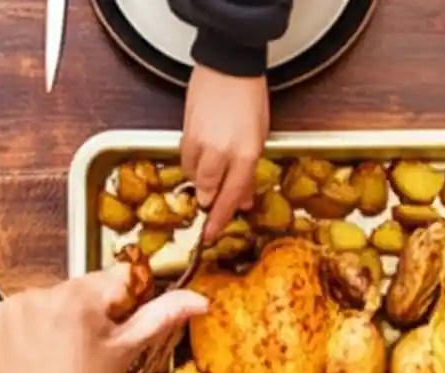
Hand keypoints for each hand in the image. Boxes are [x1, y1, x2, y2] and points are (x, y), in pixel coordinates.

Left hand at [0, 265, 207, 372]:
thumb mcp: (125, 354)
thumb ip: (161, 316)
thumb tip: (198, 299)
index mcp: (78, 299)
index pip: (113, 279)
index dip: (119, 304)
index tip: (114, 328)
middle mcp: (40, 295)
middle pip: (77, 292)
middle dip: (84, 315)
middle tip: (84, 354)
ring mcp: (10, 307)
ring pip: (46, 303)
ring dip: (53, 322)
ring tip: (55, 360)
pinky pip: (16, 314)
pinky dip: (24, 331)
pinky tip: (31, 359)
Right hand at [182, 64, 268, 239]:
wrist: (229, 66)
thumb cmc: (249, 97)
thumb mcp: (260, 137)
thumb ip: (249, 172)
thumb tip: (243, 199)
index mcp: (245, 154)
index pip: (231, 197)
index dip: (221, 219)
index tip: (211, 234)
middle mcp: (220, 152)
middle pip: (208, 191)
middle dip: (211, 200)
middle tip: (213, 204)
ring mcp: (200, 143)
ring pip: (195, 178)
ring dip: (202, 182)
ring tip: (211, 173)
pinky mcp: (185, 134)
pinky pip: (185, 161)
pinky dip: (193, 166)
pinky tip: (202, 159)